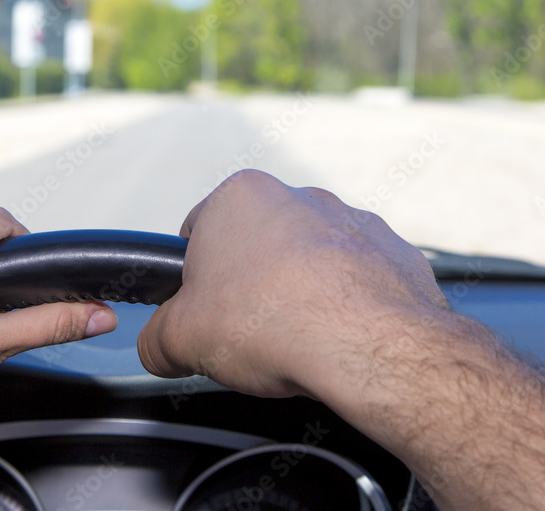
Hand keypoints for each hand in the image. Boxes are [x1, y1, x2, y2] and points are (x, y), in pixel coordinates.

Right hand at [137, 169, 447, 407]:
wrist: (369, 344)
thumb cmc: (278, 322)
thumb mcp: (179, 341)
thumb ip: (155, 340)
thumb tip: (156, 347)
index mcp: (239, 197)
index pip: (196, 233)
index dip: (192, 280)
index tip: (201, 312)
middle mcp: (297, 197)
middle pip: (256, 245)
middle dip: (250, 286)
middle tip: (246, 333)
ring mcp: (350, 221)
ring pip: (309, 261)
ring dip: (300, 293)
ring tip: (295, 339)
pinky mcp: (390, 252)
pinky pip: (356, 280)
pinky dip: (346, 306)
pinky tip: (336, 338)